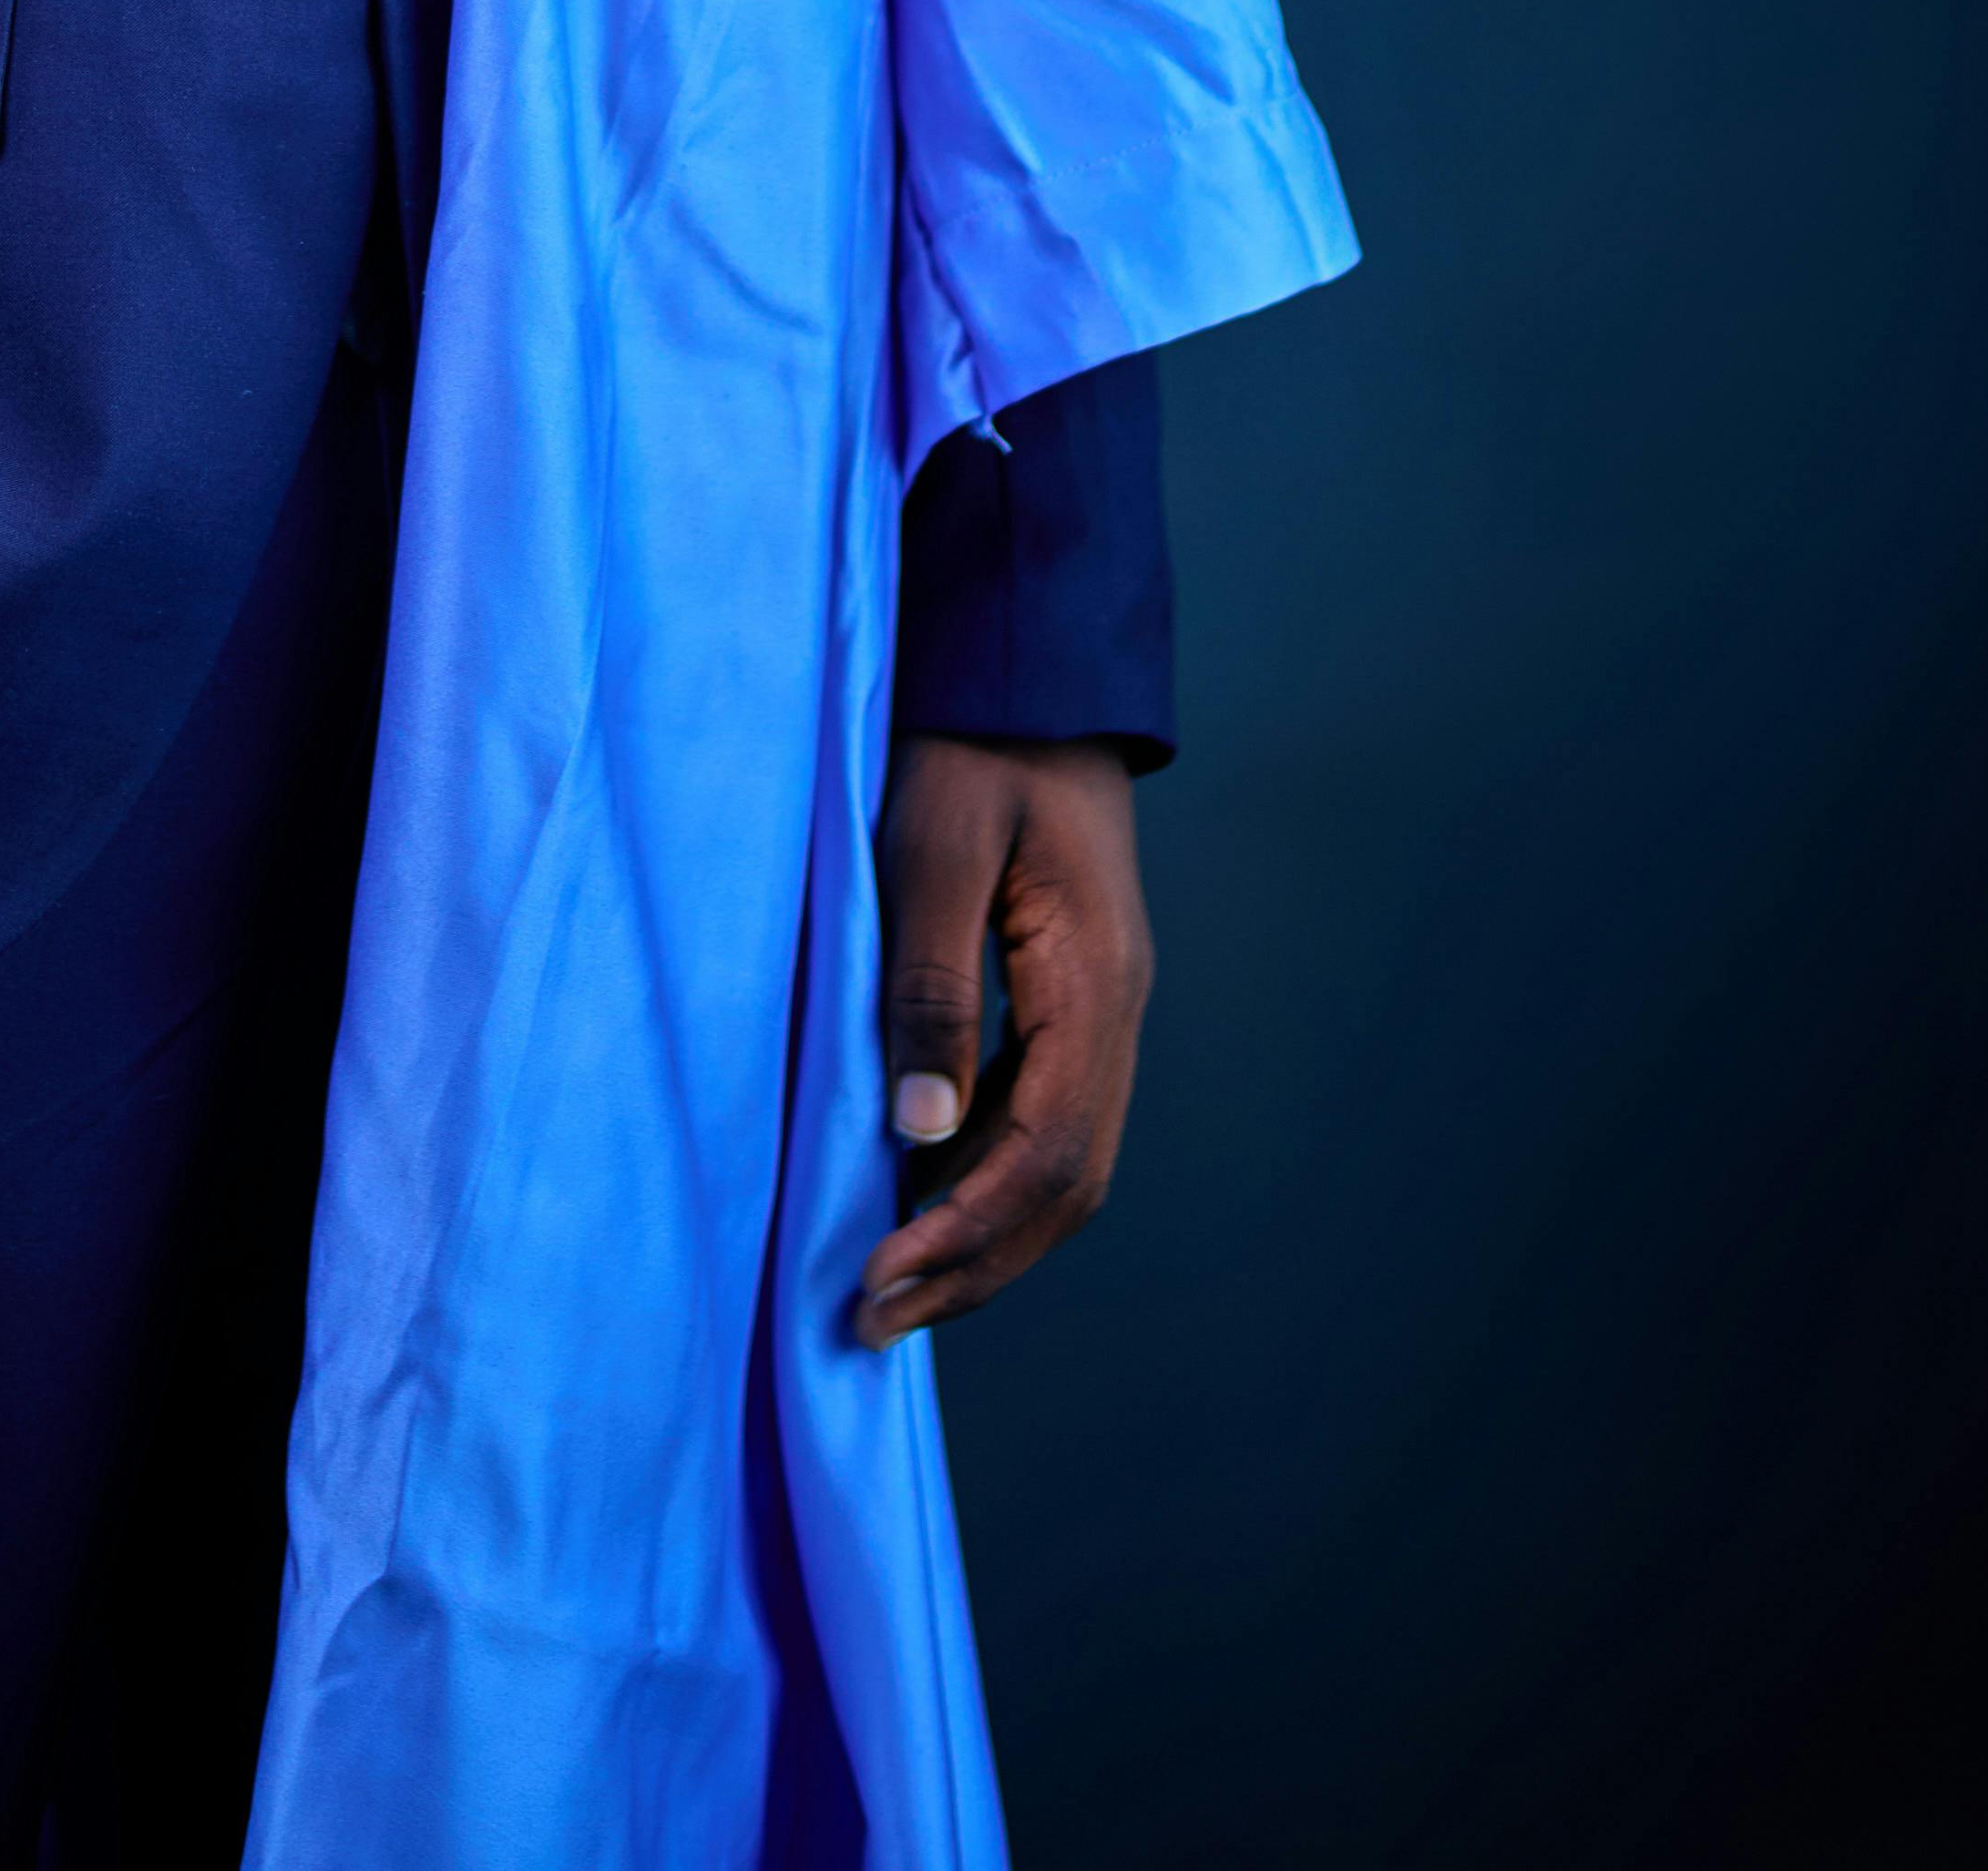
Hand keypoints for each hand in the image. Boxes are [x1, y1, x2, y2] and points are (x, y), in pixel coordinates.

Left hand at [854, 729, 1151, 1351]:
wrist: (1026, 668)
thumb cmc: (972, 741)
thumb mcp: (932, 846)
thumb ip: (930, 983)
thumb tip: (919, 1130)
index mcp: (1095, 983)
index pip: (1047, 1152)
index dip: (965, 1233)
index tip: (880, 1285)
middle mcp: (1114, 1013)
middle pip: (1064, 1184)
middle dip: (974, 1262)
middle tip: (873, 1319)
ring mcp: (1099, 1010)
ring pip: (1059, 1164)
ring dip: (980, 1233)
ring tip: (889, 1286)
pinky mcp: (1067, 999)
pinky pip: (1040, 1119)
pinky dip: (982, 1176)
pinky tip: (917, 1195)